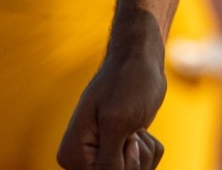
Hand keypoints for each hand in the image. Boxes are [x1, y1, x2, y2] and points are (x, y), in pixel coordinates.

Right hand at [57, 35, 168, 169]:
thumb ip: (109, 161)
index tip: (127, 138)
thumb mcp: (118, 122)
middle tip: (132, 131)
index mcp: (72, 155)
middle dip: (136, 159)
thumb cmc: (128, 82)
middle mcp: (82, 161)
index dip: (124, 163)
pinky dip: (150, 148)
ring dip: (145, 152)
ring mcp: (101, 157)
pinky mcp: (119, 153)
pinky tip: (140, 127)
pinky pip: (144, 167)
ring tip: (135, 126)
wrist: (139, 61)